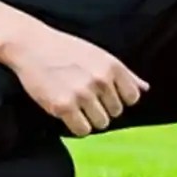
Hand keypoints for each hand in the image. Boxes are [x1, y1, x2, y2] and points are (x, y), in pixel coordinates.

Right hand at [6, 27, 148, 136]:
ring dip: (89, 118)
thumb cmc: (66, 49)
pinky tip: (67, 112)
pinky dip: (76, 126)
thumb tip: (146, 88)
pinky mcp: (63, 106)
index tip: (103, 93)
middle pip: (115, 112)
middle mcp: (100, 80)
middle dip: (101, 108)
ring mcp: (82, 93)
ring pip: (101, 124)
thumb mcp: (99, 55)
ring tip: (75, 104)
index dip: (118, 98)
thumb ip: (125, 74)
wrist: (31, 45)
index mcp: (112, 65)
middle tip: (83, 95)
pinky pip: (82, 130)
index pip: (133, 97)